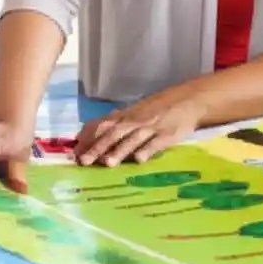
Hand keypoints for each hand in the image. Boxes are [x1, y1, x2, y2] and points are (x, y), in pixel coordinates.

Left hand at [73, 88, 206, 166]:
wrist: (189, 100)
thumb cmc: (157, 109)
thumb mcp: (134, 113)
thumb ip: (115, 124)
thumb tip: (90, 136)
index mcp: (124, 116)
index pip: (101, 125)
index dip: (87, 138)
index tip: (73, 151)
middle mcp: (134, 120)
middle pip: (112, 133)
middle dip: (97, 147)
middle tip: (84, 161)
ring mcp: (151, 127)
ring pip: (132, 139)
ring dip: (119, 151)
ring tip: (107, 163)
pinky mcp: (168, 135)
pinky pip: (156, 143)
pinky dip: (147, 151)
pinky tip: (139, 161)